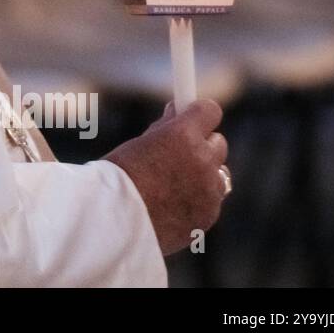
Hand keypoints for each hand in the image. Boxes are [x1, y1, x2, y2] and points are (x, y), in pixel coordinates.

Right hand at [103, 98, 228, 255]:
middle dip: (202, 146)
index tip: (191, 117)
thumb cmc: (118, 178)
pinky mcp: (209, 215)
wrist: (114, 221)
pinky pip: (212, 200)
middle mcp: (203, 159)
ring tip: (174, 185)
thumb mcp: (139, 144)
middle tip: (179, 154)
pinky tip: (173, 205)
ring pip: (219, 174)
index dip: (200, 114)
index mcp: (183, 135)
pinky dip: (198, 200)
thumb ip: (165, 129)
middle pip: (219, 143)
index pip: (210, 110)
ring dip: (204, 175)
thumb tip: (177, 112)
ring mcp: (209, 189)